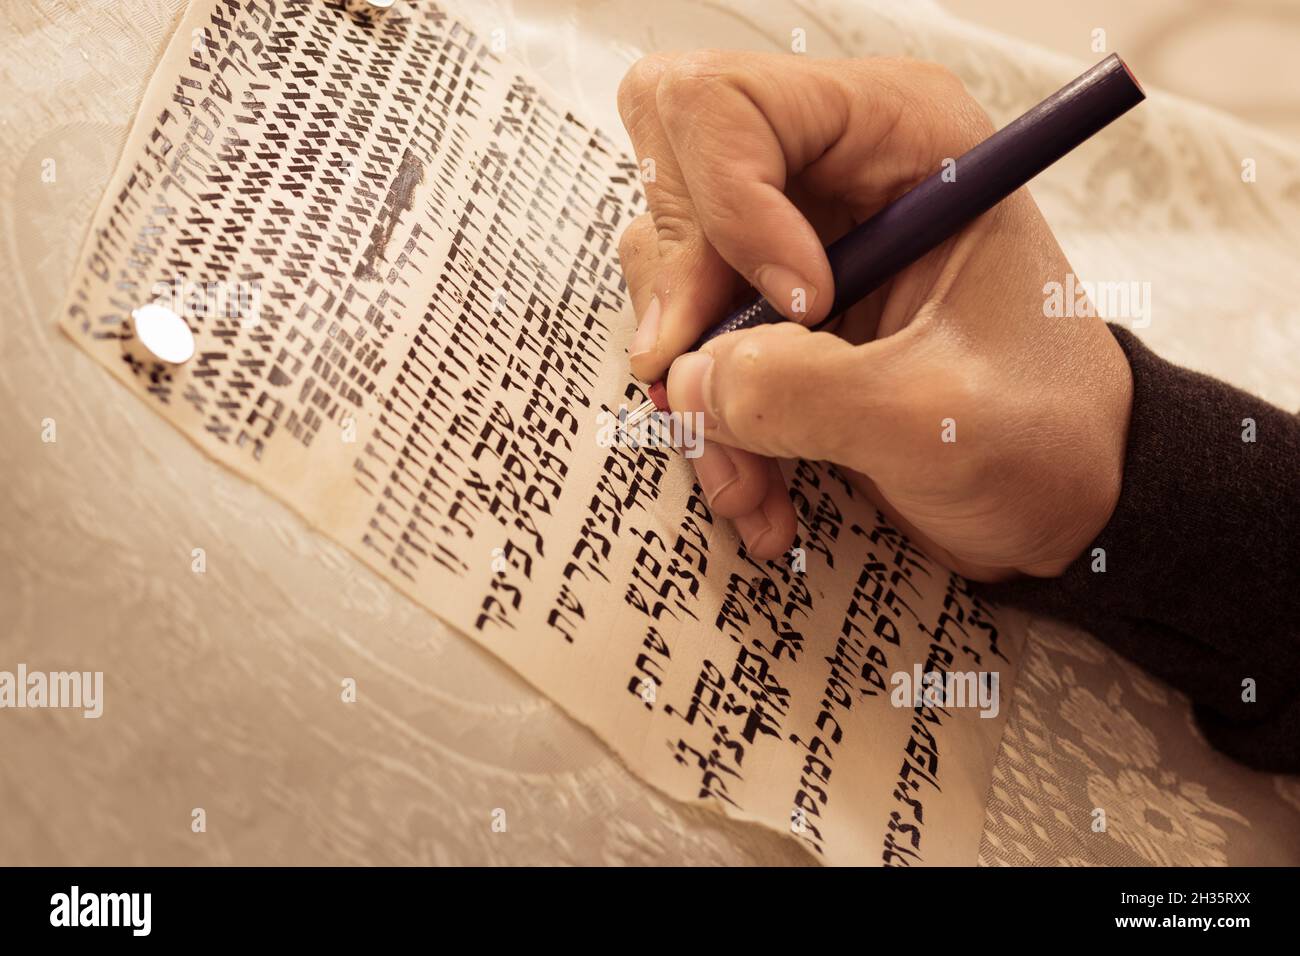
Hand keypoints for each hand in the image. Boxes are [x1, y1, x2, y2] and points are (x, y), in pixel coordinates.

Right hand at [615, 51, 1132, 580]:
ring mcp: (791, 242)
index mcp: (899, 135)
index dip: (731, 210)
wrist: (1062, 501)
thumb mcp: (936, 419)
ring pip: (663, 272)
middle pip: (671, 175)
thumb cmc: (1045, 436)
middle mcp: (832, 171)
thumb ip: (806, 390)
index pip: (728, 107)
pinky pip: (683, 345)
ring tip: (754, 474)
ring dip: (692, 387)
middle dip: (682, 294)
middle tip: (712, 383)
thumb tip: (686, 382)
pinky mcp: (769, 313)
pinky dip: (704, 424)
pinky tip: (761, 490)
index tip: (798, 307)